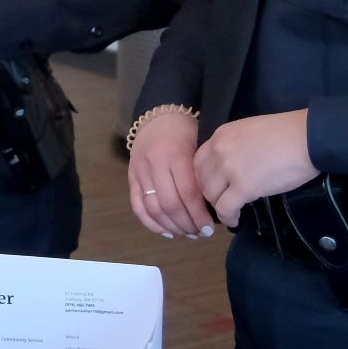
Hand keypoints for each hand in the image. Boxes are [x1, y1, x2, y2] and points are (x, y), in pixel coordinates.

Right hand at [128, 111, 214, 239]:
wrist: (159, 115)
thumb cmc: (186, 130)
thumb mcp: (200, 145)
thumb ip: (204, 172)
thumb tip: (216, 204)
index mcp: (176, 154)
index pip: (188, 193)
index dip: (199, 214)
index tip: (210, 229)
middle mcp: (155, 164)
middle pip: (170, 204)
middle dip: (187, 224)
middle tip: (200, 233)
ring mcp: (139, 172)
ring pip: (153, 208)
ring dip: (171, 226)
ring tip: (187, 233)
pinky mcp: (131, 178)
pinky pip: (137, 207)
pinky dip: (151, 223)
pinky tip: (166, 232)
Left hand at [193, 110, 315, 228]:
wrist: (307, 139)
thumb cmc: (287, 134)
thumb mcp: (250, 132)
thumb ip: (235, 147)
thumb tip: (232, 166)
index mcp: (221, 135)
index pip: (198, 161)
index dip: (204, 178)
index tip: (215, 186)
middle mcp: (219, 151)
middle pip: (202, 180)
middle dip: (210, 194)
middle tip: (222, 201)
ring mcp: (230, 169)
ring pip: (211, 196)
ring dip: (219, 206)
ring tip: (230, 211)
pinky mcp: (244, 187)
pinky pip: (225, 208)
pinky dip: (228, 217)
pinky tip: (235, 220)